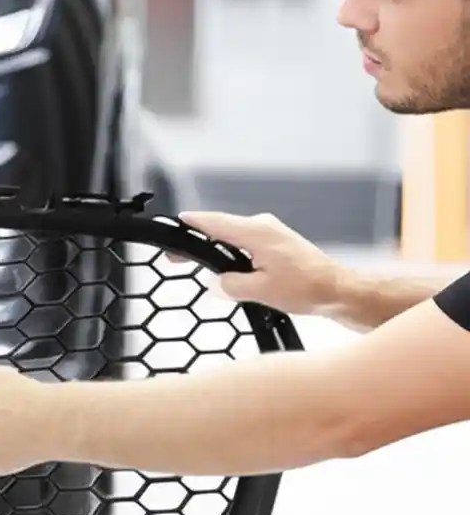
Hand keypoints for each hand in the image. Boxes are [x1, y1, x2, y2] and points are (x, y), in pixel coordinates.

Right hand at [176, 211, 349, 316]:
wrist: (338, 290)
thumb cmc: (306, 288)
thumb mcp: (260, 292)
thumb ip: (230, 286)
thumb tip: (214, 283)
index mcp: (256, 233)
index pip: (214, 223)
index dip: (192, 223)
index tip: (175, 222)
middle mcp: (263, 226)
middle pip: (221, 228)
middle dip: (198, 240)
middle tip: (177, 256)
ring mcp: (272, 232)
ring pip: (234, 235)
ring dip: (216, 247)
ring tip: (198, 263)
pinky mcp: (278, 242)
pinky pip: (247, 242)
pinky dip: (232, 251)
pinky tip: (227, 266)